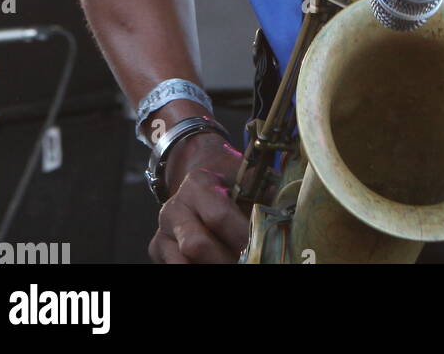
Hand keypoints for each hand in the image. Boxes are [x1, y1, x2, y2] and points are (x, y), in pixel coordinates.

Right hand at [148, 130, 248, 264]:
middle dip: (225, 258)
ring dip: (211, 264)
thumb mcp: (243, 176)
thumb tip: (285, 209)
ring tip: (234, 261)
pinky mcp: (158, 248)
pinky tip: (216, 261)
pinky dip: (197, 266)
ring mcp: (163, 230)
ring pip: (182, 262)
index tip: (257, 244)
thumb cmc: (228, 180)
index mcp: (197, 184)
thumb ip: (261, 190)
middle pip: (196, 245)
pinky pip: (175, 267)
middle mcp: (174, 207)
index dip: (240, 235)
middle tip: (246, 258)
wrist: (199, 178)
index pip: (218, 216)